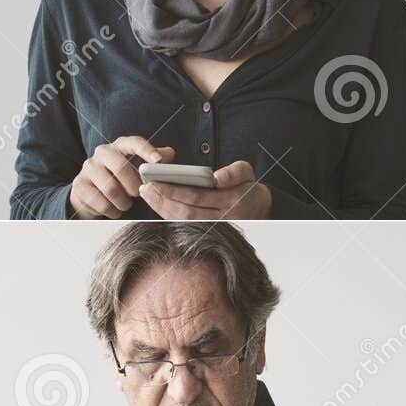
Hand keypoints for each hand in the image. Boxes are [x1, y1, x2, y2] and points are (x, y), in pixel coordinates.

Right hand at [70, 137, 174, 218]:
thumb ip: (153, 160)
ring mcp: (88, 168)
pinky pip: (100, 202)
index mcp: (119, 146)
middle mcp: (102, 152)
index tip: (158, 161)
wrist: (90, 193)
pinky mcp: (79, 185)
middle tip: (138, 194)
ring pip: (110, 187)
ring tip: (126, 204)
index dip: (146, 150)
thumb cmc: (120, 178)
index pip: (133, 142)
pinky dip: (112, 210)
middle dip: (133, 185)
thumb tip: (169, 154)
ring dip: (123, 201)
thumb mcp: (137, 168)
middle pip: (120, 167)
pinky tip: (114, 209)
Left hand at [139, 160, 272, 219]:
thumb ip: (233, 172)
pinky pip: (185, 225)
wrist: (261, 210)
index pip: (197, 196)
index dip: (173, 190)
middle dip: (162, 200)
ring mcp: (216, 229)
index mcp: (232, 200)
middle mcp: (223, 218)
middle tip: (144, 188)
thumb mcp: (247, 173)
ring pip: (184, 221)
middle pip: (186, 212)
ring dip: (162, 209)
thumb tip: (216, 177)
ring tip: (147, 195)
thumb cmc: (247, 187)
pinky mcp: (209, 233)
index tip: (155, 182)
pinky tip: (157, 204)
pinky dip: (169, 215)